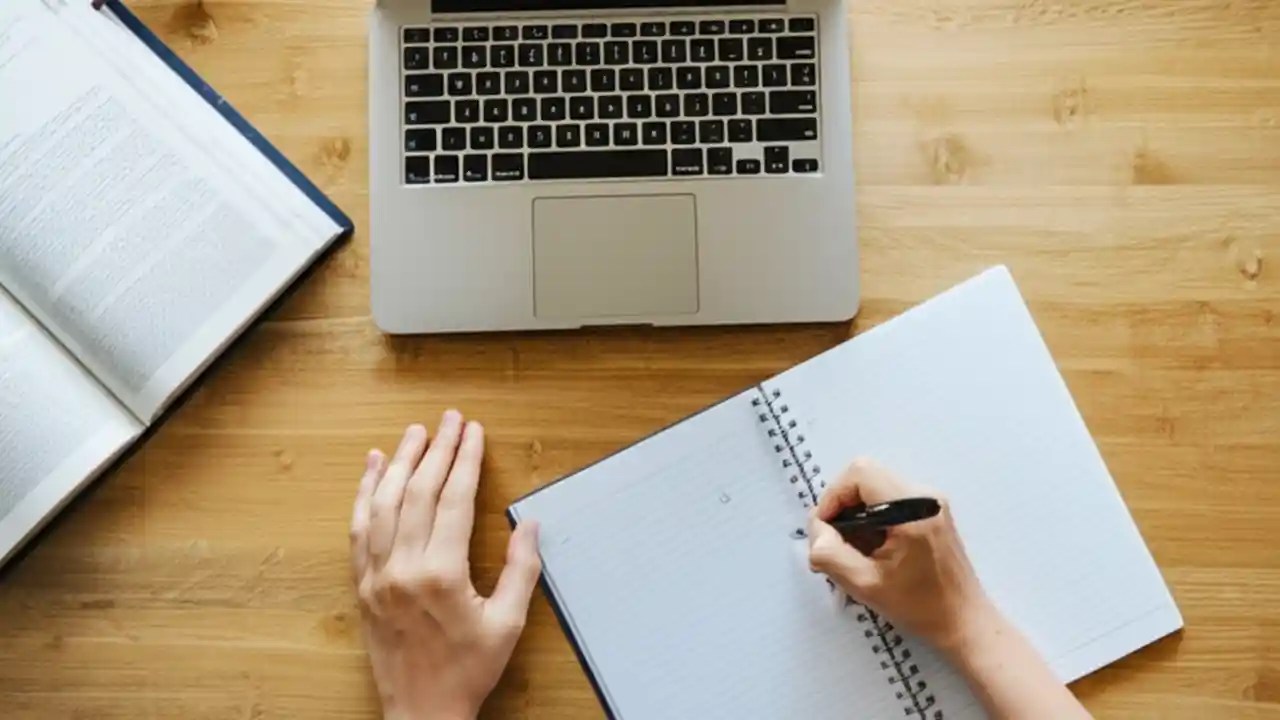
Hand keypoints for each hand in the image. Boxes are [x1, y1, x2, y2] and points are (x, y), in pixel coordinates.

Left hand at [350, 411, 541, 719]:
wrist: (422, 712)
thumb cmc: (467, 671)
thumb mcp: (508, 624)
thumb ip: (521, 570)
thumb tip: (530, 524)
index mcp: (441, 575)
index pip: (454, 500)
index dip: (465, 460)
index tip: (474, 432)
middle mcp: (403, 569)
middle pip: (419, 493)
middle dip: (436, 450)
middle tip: (450, 420)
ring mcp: (378, 576)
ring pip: (384, 504)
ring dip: (400, 463)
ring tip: (414, 433)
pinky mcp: (363, 585)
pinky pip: (359, 529)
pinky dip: (365, 494)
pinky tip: (373, 469)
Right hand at [807, 458, 994, 654]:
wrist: (965, 622)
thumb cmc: (919, 607)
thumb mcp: (864, 585)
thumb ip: (830, 554)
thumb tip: (817, 530)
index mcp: (912, 508)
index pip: (859, 473)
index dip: (832, 497)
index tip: (825, 530)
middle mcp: (924, 495)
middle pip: (866, 478)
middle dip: (842, 507)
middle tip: (834, 543)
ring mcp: (931, 502)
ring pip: (876, 489)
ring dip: (856, 514)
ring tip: (853, 552)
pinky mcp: (932, 512)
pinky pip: (890, 501)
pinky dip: (872, 519)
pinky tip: (872, 550)